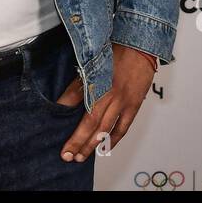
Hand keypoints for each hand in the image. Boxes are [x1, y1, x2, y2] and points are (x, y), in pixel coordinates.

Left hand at [57, 43, 157, 162]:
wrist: (140, 46)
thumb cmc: (114, 51)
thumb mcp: (91, 64)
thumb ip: (76, 86)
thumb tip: (60, 104)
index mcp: (96, 83)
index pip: (77, 109)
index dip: (69, 128)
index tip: (63, 145)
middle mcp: (109, 94)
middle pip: (91, 124)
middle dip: (79, 143)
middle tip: (68, 157)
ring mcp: (123, 101)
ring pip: (106, 129)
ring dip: (93, 145)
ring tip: (82, 156)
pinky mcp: (134, 105)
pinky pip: (123, 127)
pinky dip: (113, 139)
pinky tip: (105, 148)